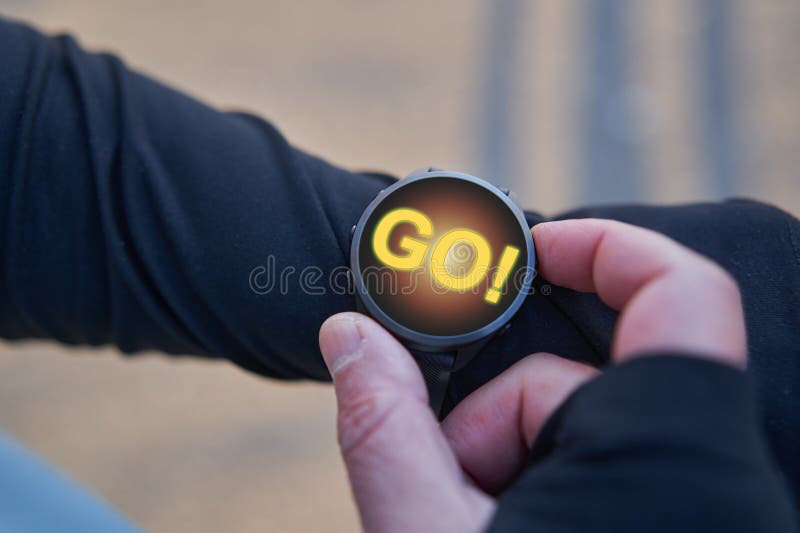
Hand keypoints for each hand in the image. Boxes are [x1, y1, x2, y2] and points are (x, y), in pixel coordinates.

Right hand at [318, 219, 745, 532]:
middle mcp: (708, 485)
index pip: (678, 293)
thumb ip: (382, 427)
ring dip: (509, 471)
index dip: (603, 246)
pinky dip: (543, 492)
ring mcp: (697, 512)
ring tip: (468, 531)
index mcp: (668, 466)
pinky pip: (603, 472)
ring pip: (583, 437)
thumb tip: (346, 336)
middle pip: (578, 384)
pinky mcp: (677, 527)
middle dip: (494, 421)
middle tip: (447, 489)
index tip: (529, 252)